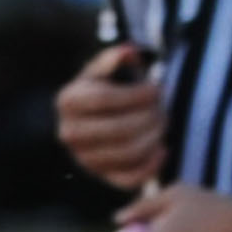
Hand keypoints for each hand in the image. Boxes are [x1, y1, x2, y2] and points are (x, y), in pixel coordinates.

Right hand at [57, 44, 166, 189]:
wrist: (99, 118)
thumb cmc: (109, 87)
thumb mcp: (107, 69)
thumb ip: (115, 58)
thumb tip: (129, 52)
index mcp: (68, 101)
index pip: (104, 100)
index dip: (137, 95)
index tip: (156, 89)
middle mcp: (69, 133)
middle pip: (118, 130)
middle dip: (150, 117)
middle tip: (163, 108)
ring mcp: (84, 158)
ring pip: (127, 154)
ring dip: (154, 137)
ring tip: (163, 123)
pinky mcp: (102, 176)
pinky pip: (130, 179)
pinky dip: (152, 165)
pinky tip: (163, 149)